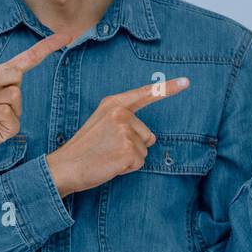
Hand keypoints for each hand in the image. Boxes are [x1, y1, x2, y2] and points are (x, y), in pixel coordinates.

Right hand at [45, 77, 190, 195]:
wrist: (64, 167)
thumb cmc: (83, 149)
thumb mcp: (101, 124)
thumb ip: (124, 122)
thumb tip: (152, 137)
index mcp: (113, 104)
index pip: (145, 94)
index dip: (167, 88)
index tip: (187, 82)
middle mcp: (121, 113)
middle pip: (147, 134)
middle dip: (132, 146)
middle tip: (106, 149)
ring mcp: (125, 131)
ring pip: (144, 150)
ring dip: (129, 158)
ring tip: (106, 156)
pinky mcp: (128, 150)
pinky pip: (139, 163)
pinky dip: (127, 169)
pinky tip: (110, 164)